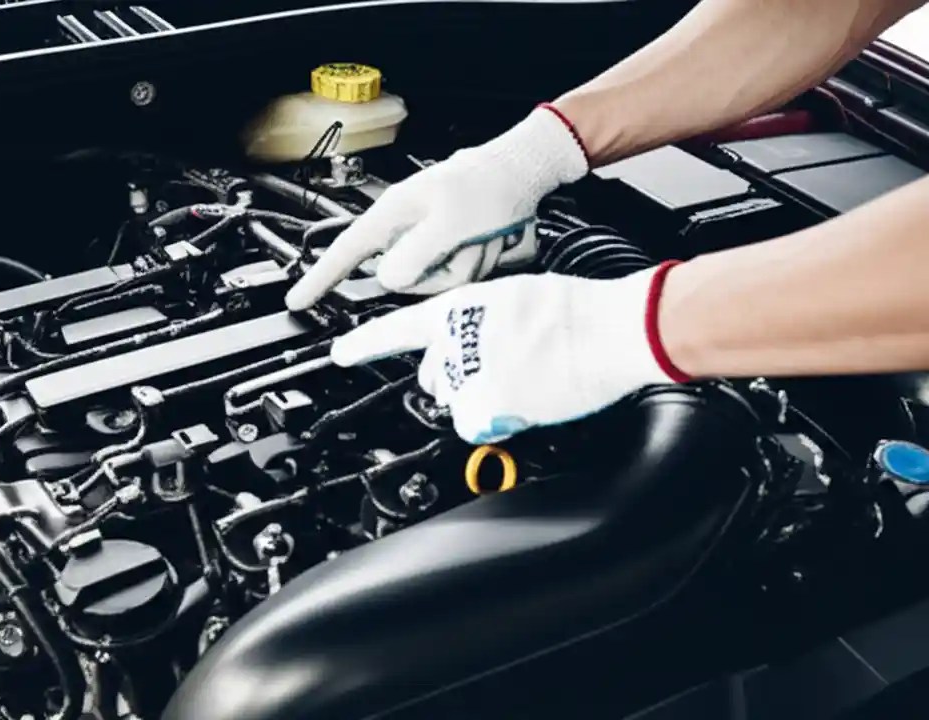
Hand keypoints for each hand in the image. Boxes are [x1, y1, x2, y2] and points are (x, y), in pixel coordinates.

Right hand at [284, 105, 588, 309]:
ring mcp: (427, 240)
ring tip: (481, 237)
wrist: (523, 172)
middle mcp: (405, 229)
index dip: (319, 279)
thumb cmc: (488, 186)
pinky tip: (487, 242)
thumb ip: (415, 254)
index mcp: (393, 215)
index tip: (297, 301)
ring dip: (465, 267)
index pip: (345, 252)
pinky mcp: (448, 248)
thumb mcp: (450, 222)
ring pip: (433, 282)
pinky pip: (454, 277)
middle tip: (465, 244)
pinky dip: (476, 265)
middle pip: (401, 279)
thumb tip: (388, 280)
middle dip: (439, 273)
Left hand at [330, 264, 689, 443]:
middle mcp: (450, 342)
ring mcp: (464, 376)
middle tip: (500, 370)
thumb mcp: (510, 301)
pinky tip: (523, 400)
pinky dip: (496, 423)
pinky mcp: (481, 407)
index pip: (396, 329)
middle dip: (456, 380)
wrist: (604, 329)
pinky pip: (476, 427)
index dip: (363, 344)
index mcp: (456, 308)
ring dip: (481, 401)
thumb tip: (473, 344)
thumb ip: (478, 324)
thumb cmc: (571, 312)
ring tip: (523, 379)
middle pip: (432, 378)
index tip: (339, 354)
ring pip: (457, 403)